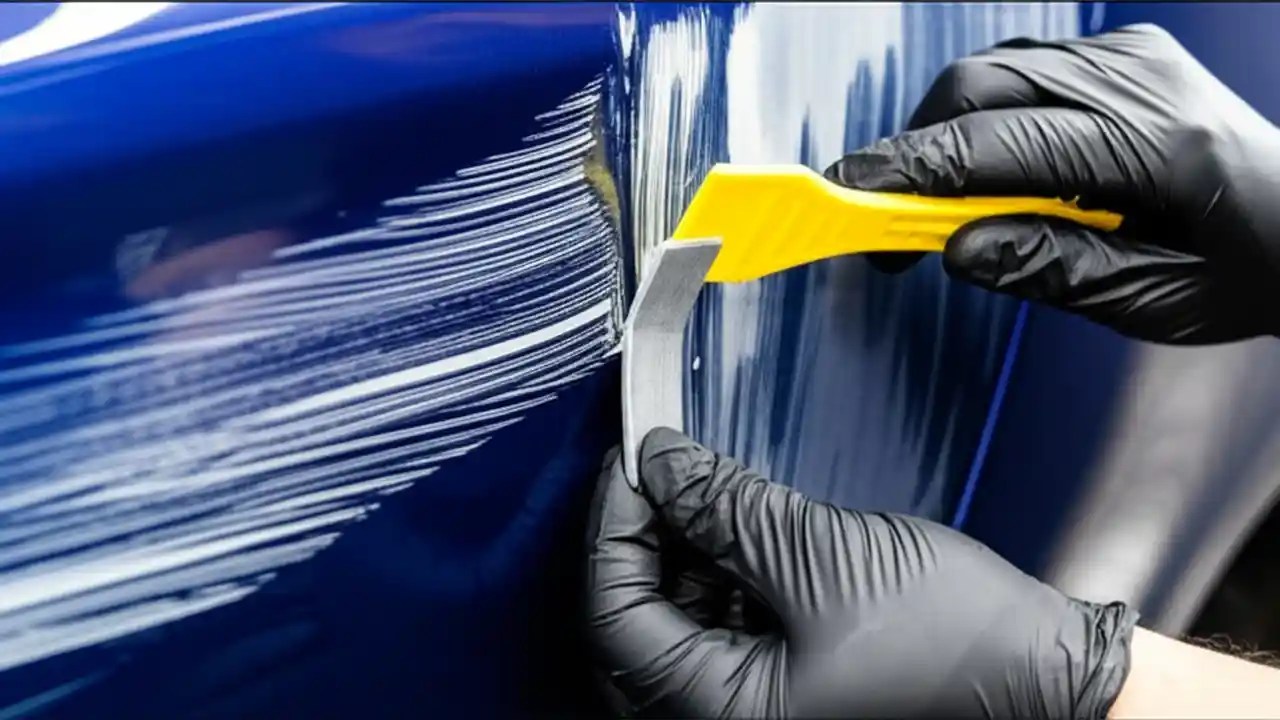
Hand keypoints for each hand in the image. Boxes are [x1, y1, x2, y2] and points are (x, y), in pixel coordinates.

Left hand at [584, 428, 1137, 717]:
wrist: (1050, 677)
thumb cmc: (956, 641)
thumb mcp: (822, 557)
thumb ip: (726, 508)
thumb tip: (660, 463)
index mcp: (724, 714)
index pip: (616, 616)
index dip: (611, 528)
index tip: (630, 461)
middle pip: (639, 623)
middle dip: (644, 539)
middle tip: (659, 471)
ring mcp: (759, 707)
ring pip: (680, 623)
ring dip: (683, 551)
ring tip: (704, 488)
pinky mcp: (788, 684)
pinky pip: (724, 629)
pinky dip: (721, 574)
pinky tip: (739, 527)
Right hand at [825, 24, 1279, 343]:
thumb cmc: (1249, 267)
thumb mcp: (1157, 301)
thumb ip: (1054, 272)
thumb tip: (955, 252)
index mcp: (1156, 144)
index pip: (995, 143)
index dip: (907, 172)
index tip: (845, 199)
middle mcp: (1139, 79)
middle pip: (976, 87)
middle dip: (911, 152)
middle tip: (881, 227)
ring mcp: (1129, 55)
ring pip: (988, 73)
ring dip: (942, 138)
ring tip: (930, 212)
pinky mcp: (1120, 54)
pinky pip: (1018, 72)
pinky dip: (979, 121)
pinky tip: (983, 176)